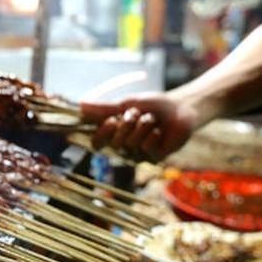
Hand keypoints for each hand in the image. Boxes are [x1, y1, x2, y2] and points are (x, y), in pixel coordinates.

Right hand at [79, 94, 197, 161]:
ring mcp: (138, 154)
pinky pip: (145, 148)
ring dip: (142, 126)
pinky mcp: (153, 159)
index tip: (110, 120)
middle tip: (137, 113)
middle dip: (127, 124)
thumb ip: (104, 108)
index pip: (97, 141)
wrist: (180, 109)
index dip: (101, 134)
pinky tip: (159, 131)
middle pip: (114, 142)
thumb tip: (81, 105)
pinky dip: (152, 135)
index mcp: (115, 133)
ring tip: (152, 119)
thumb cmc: (153, 106)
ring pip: (131, 143)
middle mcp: (124, 146)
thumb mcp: (127, 103)